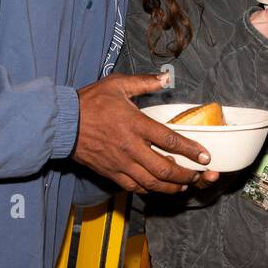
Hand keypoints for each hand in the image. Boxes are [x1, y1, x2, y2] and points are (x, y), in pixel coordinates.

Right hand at [72, 72, 218, 194]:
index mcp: (135, 124)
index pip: (169, 140)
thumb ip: (144, 82)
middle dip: (186, 175)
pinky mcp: (111, 173)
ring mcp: (121, 163)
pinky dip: (150, 190)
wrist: (62, 124)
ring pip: (151, 183)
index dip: (191, 150)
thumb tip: (165, 77)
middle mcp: (131, 147)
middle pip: (165, 169)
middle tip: (199, 176)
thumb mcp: (117, 84)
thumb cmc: (89, 102)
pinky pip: (134, 187)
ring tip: (184, 185)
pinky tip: (159, 188)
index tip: (205, 157)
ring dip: (171, 187)